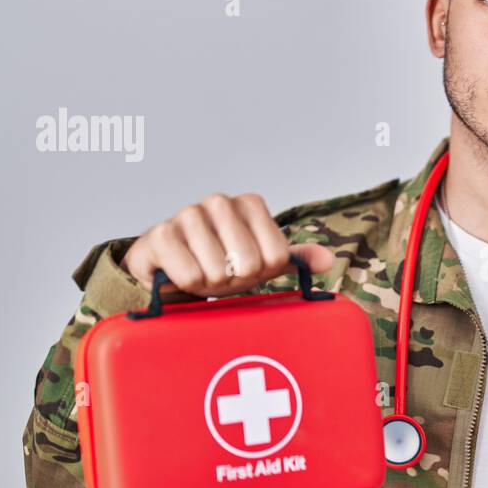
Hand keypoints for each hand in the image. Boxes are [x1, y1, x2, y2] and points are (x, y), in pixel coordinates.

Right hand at [121, 192, 333, 296]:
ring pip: (219, 271)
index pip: (277, 256)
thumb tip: (327, 260)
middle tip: (221, 273)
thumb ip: (295, 259)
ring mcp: (188, 214)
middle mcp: (220, 202)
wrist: (168, 269)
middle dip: (235, 279)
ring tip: (200, 272)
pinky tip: (178, 273)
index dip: (262, 272)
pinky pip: (190, 276)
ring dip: (209, 283)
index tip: (246, 268)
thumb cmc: (220, 263)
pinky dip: (187, 285)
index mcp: (250, 204)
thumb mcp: (262, 262)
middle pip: (249, 263)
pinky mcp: (160, 234)